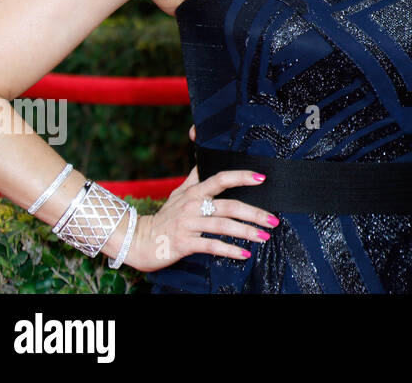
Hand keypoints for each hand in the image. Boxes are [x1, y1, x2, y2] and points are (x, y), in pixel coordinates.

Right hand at [126, 166, 275, 271]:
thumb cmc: (165, 216)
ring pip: (223, 226)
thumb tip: (205, 157)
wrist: (138, 240)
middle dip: (254, 213)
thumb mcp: (179, 193)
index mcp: (194, 191)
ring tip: (264, 236)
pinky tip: (244, 254)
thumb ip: (195, 177)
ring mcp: (188, 224)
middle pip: (229, 206)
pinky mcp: (184, 243)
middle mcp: (192, 205)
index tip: (262, 177)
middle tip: (273, 219)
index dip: (241, 176)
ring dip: (247, 232)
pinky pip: (211, 245)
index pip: (220, 178)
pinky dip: (229, 250)